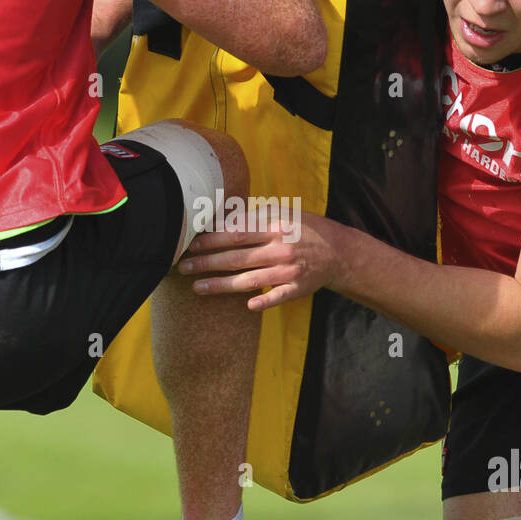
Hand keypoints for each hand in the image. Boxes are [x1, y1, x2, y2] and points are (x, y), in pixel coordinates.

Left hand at [178, 212, 344, 311]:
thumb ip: (253, 217)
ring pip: (249, 279)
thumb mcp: (281, 214)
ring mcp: (288, 270)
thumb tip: (220, 220)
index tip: (190, 244)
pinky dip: (264, 300)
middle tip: (182, 266)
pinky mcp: (297, 288)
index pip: (236, 234)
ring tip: (197, 287)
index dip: (211, 240)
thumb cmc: (303, 229)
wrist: (338, 251)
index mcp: (274, 227)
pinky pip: (278, 296)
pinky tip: (247, 306)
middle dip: (207, 262)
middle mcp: (280, 249)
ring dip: (221, 284)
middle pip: (236, 257)